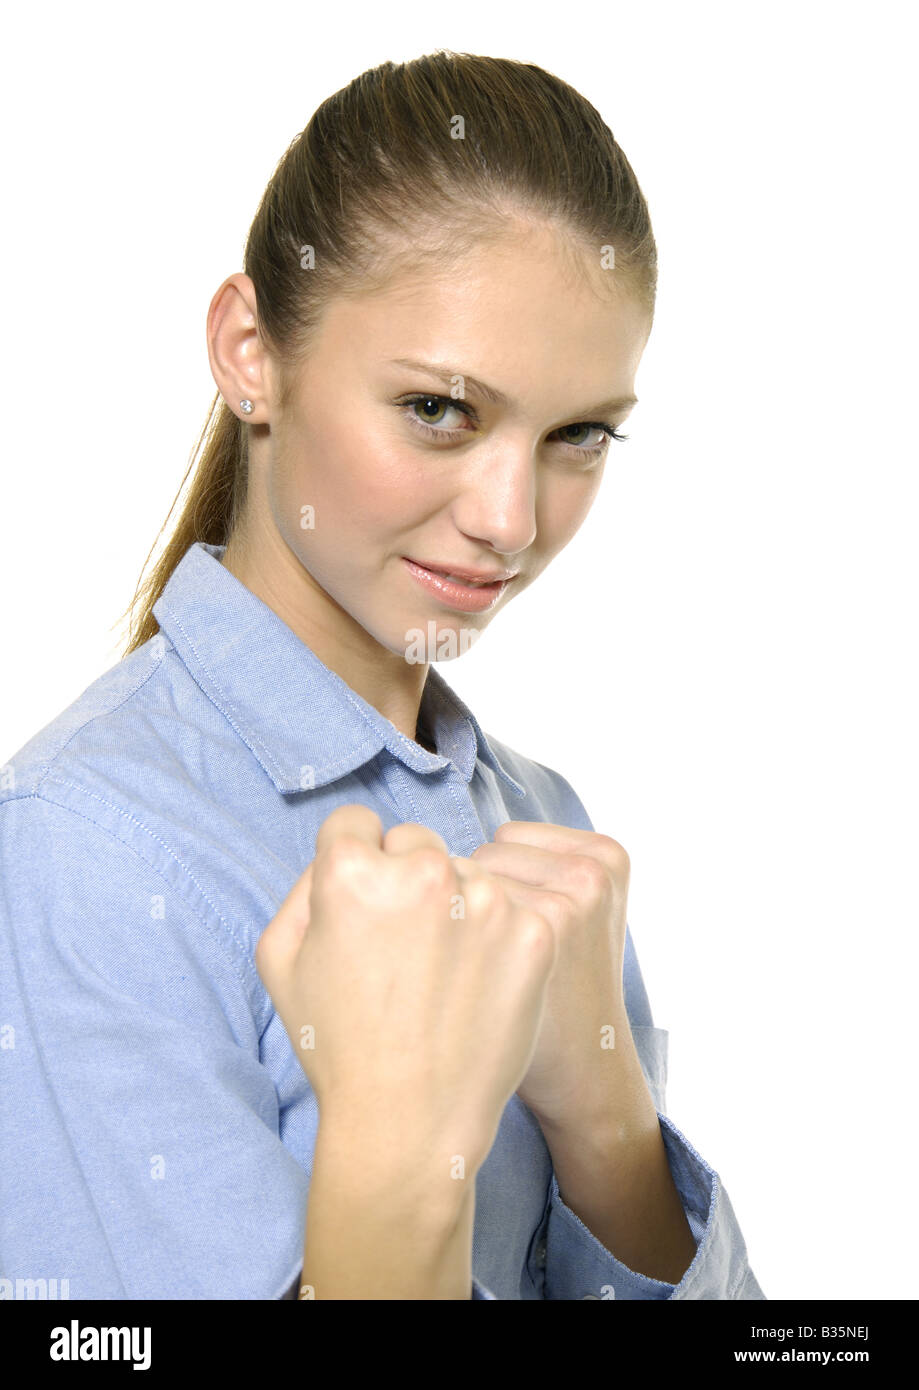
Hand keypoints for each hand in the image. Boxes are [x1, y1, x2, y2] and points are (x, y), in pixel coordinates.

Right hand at [254, 804, 558, 1178]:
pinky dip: (498, 938)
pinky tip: (476, 985)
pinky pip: (510, 908)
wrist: (410, 1123)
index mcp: (351, 871)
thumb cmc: (337, 1044)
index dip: (353, 866)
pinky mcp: (533, 931)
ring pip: (467, 874)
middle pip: (415, 843)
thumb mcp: (280, 959)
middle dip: (407, 881)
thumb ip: (303, 887)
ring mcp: (485, 900)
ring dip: (456, 907)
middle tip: (403, 950)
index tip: (364, 910)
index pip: (355, 824)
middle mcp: (423, 871)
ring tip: (441, 977)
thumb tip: (342, 851)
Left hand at [468, 821, 630, 1129]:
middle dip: (481, 899)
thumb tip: (442, 833)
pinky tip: (480, 979)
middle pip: (482, 857)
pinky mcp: (528, 941)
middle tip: (509, 954)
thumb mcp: (573, 907)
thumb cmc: (557, 986)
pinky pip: (455, 916)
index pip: (507, 838)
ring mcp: (560, 905)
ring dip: (463, 921)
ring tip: (496, 969)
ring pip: (462, 886)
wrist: (580, 1068)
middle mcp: (589, 873)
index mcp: (606, 855)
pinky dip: (454, 945)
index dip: (502, 885)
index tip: (528, 929)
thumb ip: (536, 866)